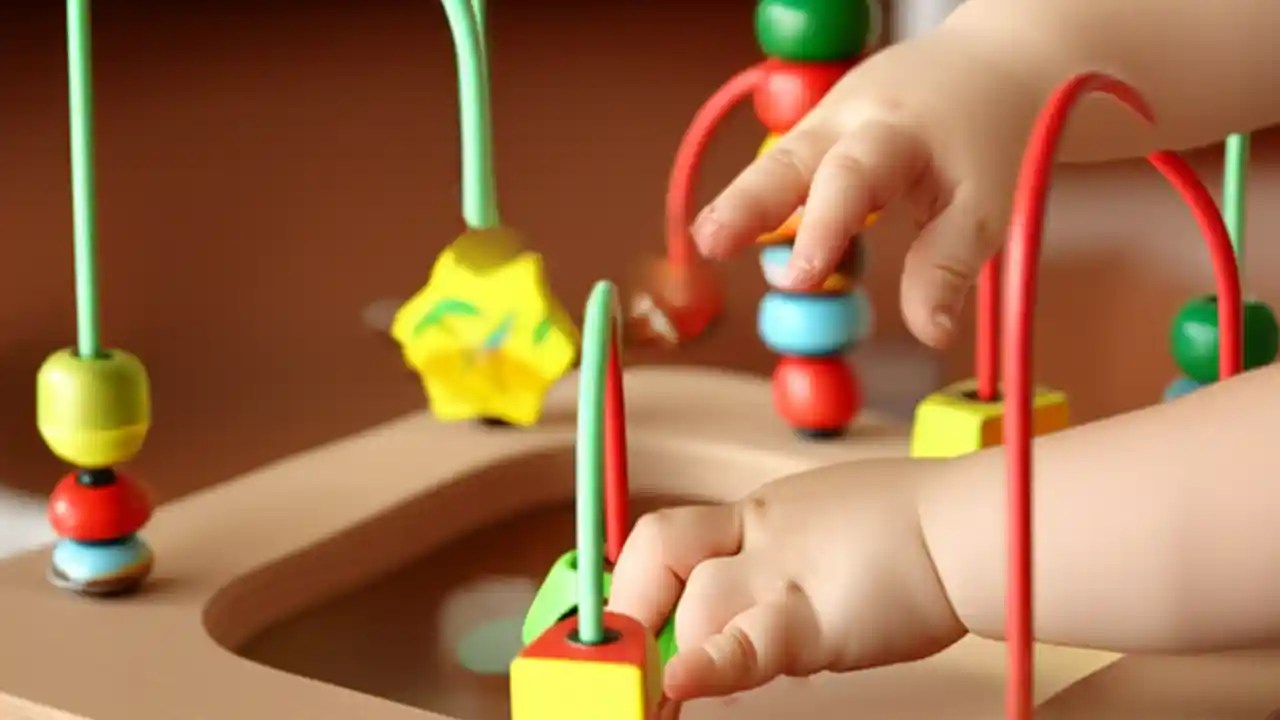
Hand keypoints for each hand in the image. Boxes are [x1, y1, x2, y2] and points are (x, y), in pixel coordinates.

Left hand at [608, 460, 965, 702]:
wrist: (970, 527)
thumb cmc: (911, 533)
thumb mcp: (823, 528)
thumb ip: (774, 563)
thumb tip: (740, 622)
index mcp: (758, 515)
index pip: (667, 536)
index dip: (632, 584)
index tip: (623, 630)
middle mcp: (760, 536)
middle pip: (661, 556)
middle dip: (633, 614)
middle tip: (631, 665)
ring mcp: (786, 573)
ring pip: (698, 604)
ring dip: (679, 650)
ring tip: (665, 698)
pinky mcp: (820, 616)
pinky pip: (751, 639)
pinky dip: (712, 663)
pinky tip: (686, 682)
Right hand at [692, 26, 1042, 347]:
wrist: (985, 65)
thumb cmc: (983, 141)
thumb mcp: (984, 202)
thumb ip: (947, 264)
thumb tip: (931, 335)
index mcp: (895, 133)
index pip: (853, 178)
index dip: (822, 228)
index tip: (800, 280)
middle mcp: (849, 122)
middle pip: (791, 160)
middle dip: (749, 203)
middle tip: (711, 243)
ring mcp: (823, 125)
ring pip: (776, 163)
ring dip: (740, 204)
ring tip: (707, 242)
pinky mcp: (814, 137)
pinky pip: (781, 173)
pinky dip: (757, 205)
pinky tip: (726, 236)